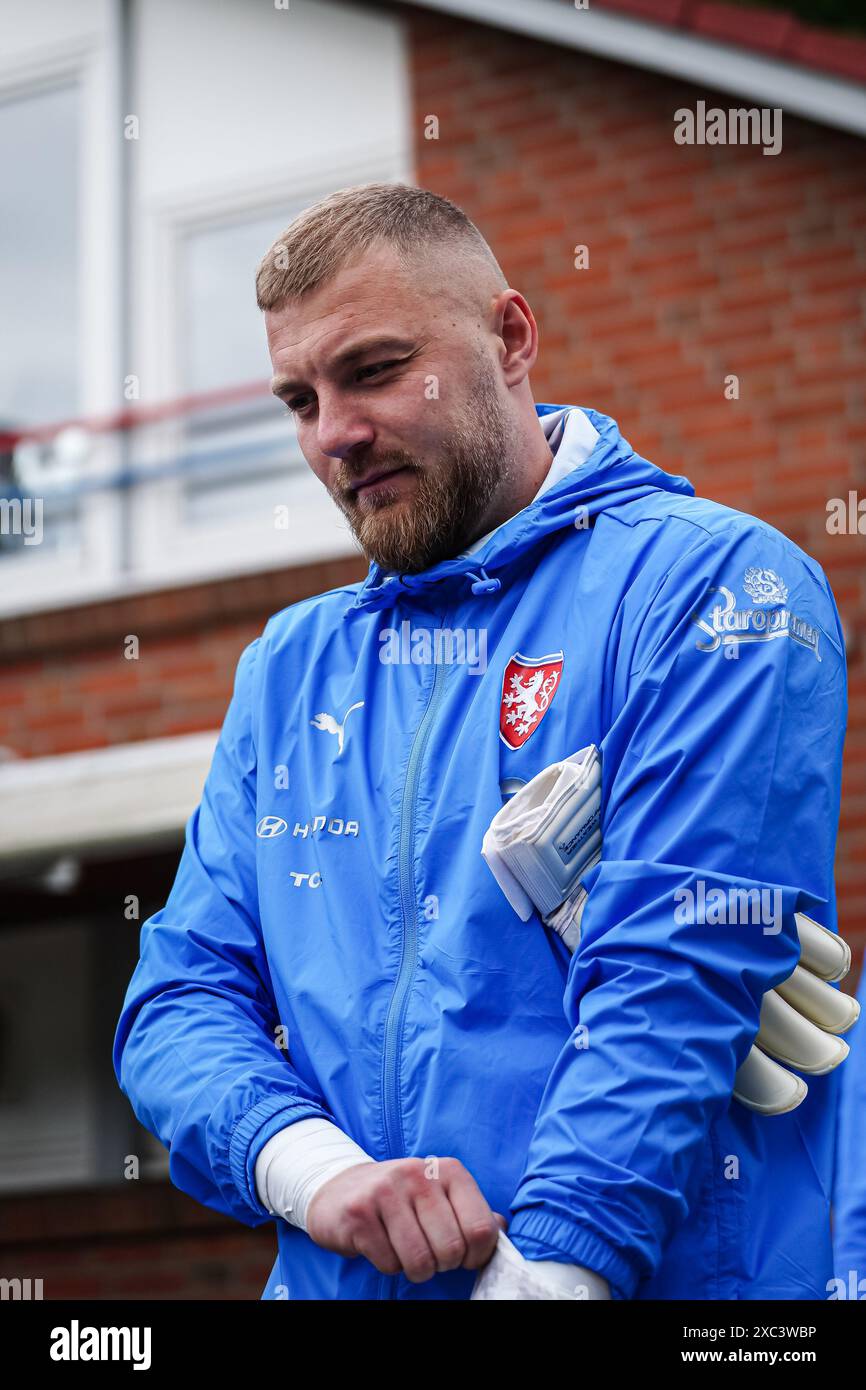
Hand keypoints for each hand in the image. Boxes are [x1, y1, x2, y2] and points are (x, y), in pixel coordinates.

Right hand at [306, 1155, 506, 1281]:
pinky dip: (390, 1265)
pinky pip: (389, 1263)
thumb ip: (472, 1212)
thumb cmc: (401, 1199)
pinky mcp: (359, 1214)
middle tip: (431, 1254)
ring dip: (416, 1269)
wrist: (339, 1188)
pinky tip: (382, 1245)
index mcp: (447, 1170)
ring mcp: (386, 1191)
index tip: (464, 1257)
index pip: (481, 1228)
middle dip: (443, 1264)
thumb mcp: (439, 1196)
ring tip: (407, 1252)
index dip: (477, 1256)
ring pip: (420, 1261)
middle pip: (451, 1249)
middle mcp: (418, 1174)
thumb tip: (502, 1229)